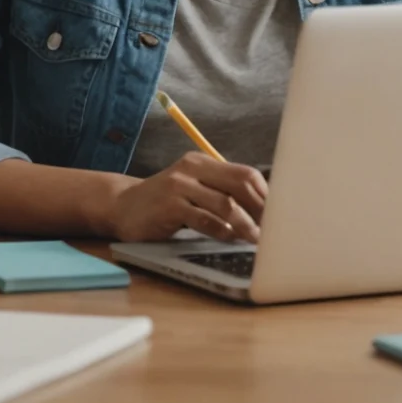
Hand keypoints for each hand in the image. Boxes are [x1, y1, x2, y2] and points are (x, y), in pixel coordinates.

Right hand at [100, 152, 267, 242]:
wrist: (121, 206)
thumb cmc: (164, 202)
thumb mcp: (192, 189)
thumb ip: (220, 193)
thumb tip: (264, 213)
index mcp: (202, 162)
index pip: (246, 174)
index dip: (267, 196)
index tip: (280, 217)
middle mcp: (191, 168)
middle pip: (240, 184)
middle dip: (261, 210)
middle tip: (274, 231)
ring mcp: (179, 185)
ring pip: (225, 203)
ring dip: (246, 225)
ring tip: (256, 240)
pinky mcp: (169, 206)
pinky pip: (204, 219)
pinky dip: (222, 231)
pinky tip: (229, 239)